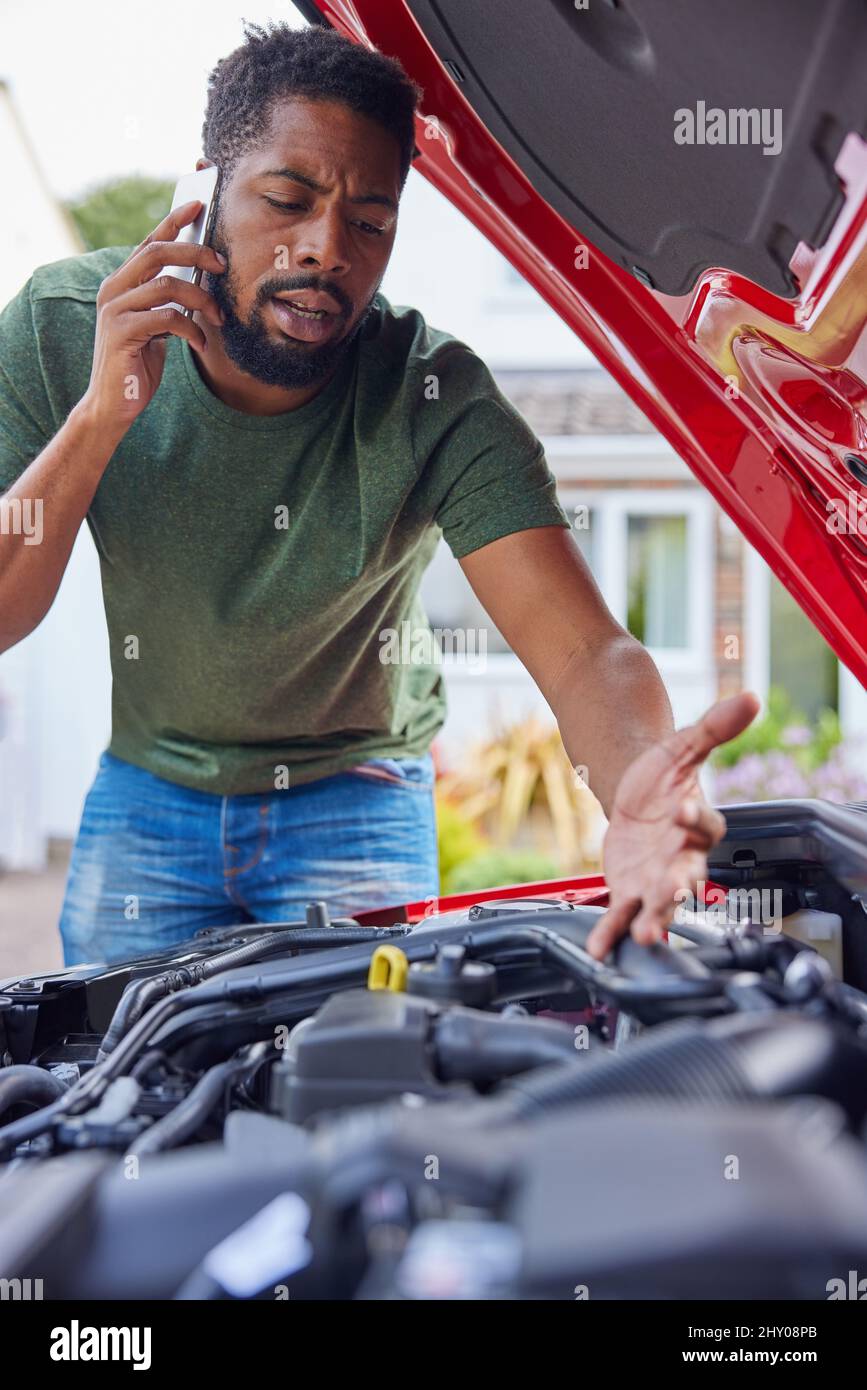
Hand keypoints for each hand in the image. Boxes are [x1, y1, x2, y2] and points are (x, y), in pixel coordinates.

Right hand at [80, 200, 226, 438]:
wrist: (112, 404)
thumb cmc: (137, 366)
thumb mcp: (154, 328)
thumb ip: (166, 303)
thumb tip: (198, 281)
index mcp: (120, 284)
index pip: (148, 243)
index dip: (173, 222)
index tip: (197, 205)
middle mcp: (113, 290)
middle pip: (158, 253)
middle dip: (196, 253)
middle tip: (222, 264)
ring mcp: (115, 309)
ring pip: (168, 285)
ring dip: (202, 300)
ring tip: (218, 318)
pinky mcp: (122, 332)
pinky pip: (168, 318)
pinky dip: (192, 330)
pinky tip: (201, 345)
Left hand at [585, 691, 759, 958]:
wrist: (633, 793)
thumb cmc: (664, 773)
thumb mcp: (683, 746)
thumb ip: (714, 727)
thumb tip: (751, 698)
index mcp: (698, 823)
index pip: (705, 826)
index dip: (695, 818)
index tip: (682, 810)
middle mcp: (682, 857)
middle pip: (686, 875)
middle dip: (679, 885)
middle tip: (673, 892)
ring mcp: (656, 878)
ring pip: (659, 902)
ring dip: (653, 918)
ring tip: (645, 933)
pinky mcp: (630, 891)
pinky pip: (622, 915)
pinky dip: (611, 932)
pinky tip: (599, 949)